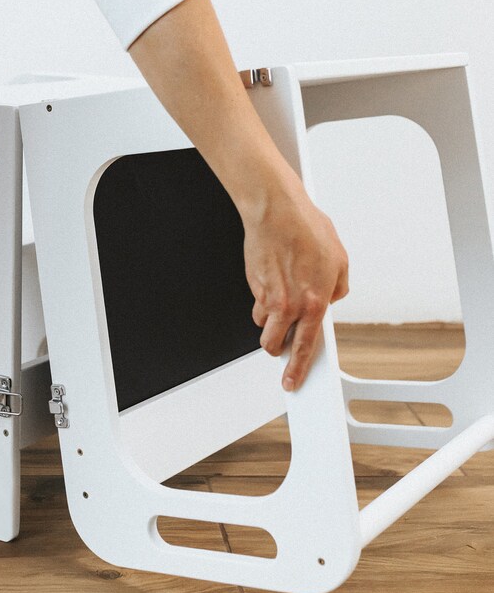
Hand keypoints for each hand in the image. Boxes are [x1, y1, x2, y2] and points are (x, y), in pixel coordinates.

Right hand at [243, 186, 349, 391]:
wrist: (276, 211)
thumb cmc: (307, 229)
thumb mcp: (339, 259)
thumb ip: (338, 287)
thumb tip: (332, 298)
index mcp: (314, 302)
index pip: (305, 348)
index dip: (298, 370)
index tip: (293, 382)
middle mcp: (289, 304)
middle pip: (273, 344)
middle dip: (277, 348)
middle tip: (283, 340)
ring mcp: (267, 295)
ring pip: (261, 324)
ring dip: (269, 320)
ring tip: (280, 300)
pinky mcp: (253, 283)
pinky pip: (256, 301)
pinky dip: (263, 298)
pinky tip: (273, 279)